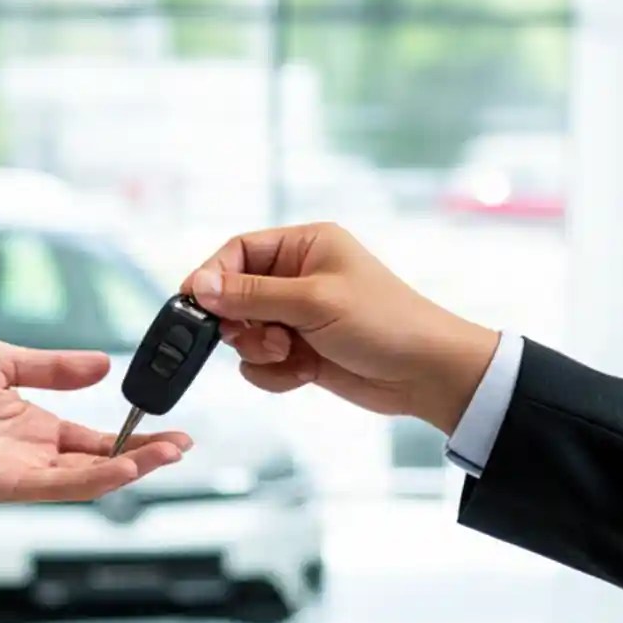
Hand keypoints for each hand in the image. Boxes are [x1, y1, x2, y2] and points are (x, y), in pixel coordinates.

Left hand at [0, 340, 191, 501]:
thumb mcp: (5, 361)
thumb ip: (54, 368)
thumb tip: (101, 365)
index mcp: (34, 426)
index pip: (95, 439)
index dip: (135, 437)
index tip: (170, 429)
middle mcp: (31, 454)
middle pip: (100, 464)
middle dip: (145, 456)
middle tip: (182, 446)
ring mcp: (18, 471)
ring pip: (85, 480)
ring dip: (128, 469)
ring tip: (165, 456)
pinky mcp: (1, 483)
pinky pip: (55, 486)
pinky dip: (92, 479)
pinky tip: (121, 467)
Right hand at [180, 222, 500, 433]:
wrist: (427, 376)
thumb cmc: (385, 324)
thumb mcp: (313, 302)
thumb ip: (252, 295)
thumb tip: (199, 286)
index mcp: (304, 246)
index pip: (238, 251)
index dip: (213, 276)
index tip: (195, 303)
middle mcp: (297, 276)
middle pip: (234, 295)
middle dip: (241, 323)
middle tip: (259, 337)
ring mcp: (297, 316)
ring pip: (244, 333)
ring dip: (260, 351)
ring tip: (292, 355)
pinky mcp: (299, 350)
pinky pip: (260, 362)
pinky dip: (275, 373)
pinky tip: (304, 373)